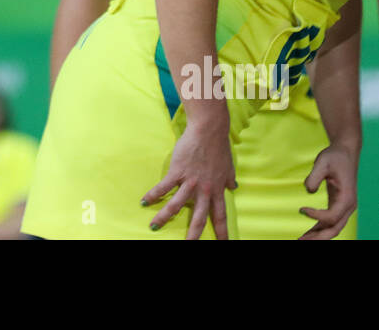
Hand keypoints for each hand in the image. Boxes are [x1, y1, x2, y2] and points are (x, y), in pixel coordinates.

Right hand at [141, 118, 236, 238]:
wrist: (209, 131)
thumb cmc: (218, 146)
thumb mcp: (228, 166)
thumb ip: (229, 178)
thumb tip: (233, 187)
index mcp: (217, 189)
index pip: (220, 215)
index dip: (221, 231)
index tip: (223, 243)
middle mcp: (204, 189)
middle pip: (198, 218)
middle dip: (193, 235)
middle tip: (189, 246)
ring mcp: (190, 181)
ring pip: (176, 205)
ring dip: (164, 217)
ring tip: (154, 227)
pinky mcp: (177, 171)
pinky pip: (163, 187)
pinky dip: (153, 195)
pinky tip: (144, 201)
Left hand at [299, 144, 357, 238]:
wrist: (345, 152)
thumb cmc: (335, 156)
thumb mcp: (323, 162)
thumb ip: (314, 176)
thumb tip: (308, 190)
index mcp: (347, 198)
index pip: (332, 217)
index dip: (316, 216)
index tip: (301, 209)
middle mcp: (349, 206)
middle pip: (334, 229)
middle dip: (318, 238)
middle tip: (300, 242)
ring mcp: (344, 207)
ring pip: (333, 228)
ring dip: (318, 236)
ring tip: (301, 240)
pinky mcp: (339, 206)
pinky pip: (330, 222)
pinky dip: (319, 229)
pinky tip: (307, 234)